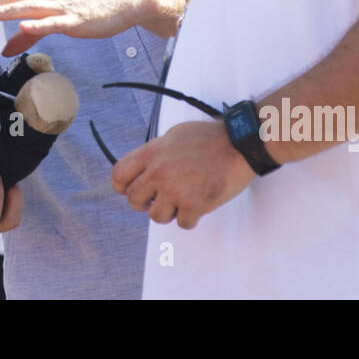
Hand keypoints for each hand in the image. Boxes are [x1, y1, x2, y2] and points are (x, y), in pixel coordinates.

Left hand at [0, 0, 186, 55]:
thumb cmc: (86, 6)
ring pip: (28, 6)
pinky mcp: (76, 21)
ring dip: (4, 10)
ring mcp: (61, 6)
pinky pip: (55, 23)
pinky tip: (24, 26)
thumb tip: (4, 48)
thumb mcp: (53, 16)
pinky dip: (38, 24)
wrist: (123, 0)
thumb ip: (27, 32)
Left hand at [110, 121, 255, 229]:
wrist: (239, 144)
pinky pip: (183, 223)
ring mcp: (175, 190)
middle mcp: (158, 172)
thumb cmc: (210, 138)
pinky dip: (191, 218)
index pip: (119, 176)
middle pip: (134, 200)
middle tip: (160, 198)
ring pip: (156, 216)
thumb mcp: (173, 135)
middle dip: (146, 202)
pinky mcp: (194, 204)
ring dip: (169, 212)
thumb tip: (145, 168)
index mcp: (151, 153)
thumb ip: (156, 152)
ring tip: (181, 201)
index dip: (123, 187)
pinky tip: (198, 205)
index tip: (132, 190)